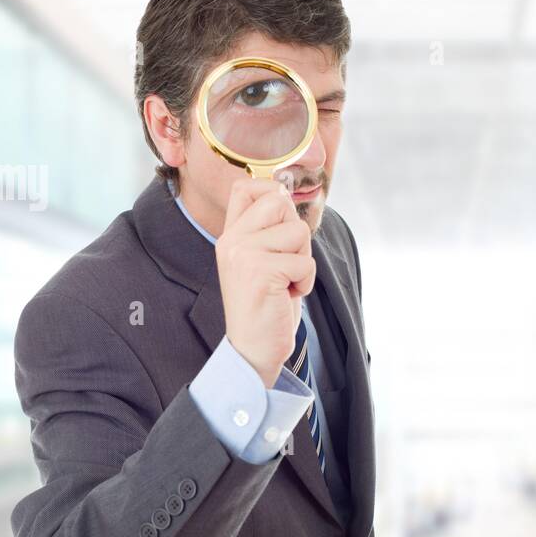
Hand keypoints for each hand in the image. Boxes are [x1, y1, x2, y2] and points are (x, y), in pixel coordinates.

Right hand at [215, 177, 314, 387]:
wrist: (253, 349)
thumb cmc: (265, 306)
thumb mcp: (261, 261)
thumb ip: (267, 230)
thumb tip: (286, 192)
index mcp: (230, 236)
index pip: (244, 187)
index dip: (272, 192)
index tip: (282, 222)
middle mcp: (232, 240)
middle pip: (279, 202)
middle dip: (296, 233)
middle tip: (286, 263)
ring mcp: (243, 254)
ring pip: (298, 231)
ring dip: (302, 260)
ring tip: (284, 282)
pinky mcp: (261, 271)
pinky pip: (305, 261)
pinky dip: (305, 281)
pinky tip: (287, 295)